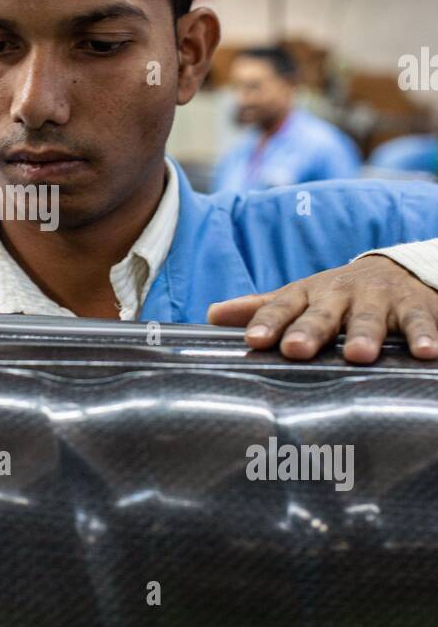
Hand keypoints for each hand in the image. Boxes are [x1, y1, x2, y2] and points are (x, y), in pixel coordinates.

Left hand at [207, 255, 437, 362]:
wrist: (398, 271)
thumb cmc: (338, 296)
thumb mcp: (301, 297)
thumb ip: (261, 308)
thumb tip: (211, 314)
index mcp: (309, 294)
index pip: (282, 307)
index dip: (267, 322)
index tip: (254, 339)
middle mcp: (341, 295)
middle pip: (323, 314)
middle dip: (310, 330)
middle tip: (297, 349)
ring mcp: (379, 300)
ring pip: (371, 317)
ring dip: (366, 334)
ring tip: (360, 355)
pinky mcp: (415, 308)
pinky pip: (419, 323)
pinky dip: (424, 337)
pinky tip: (427, 353)